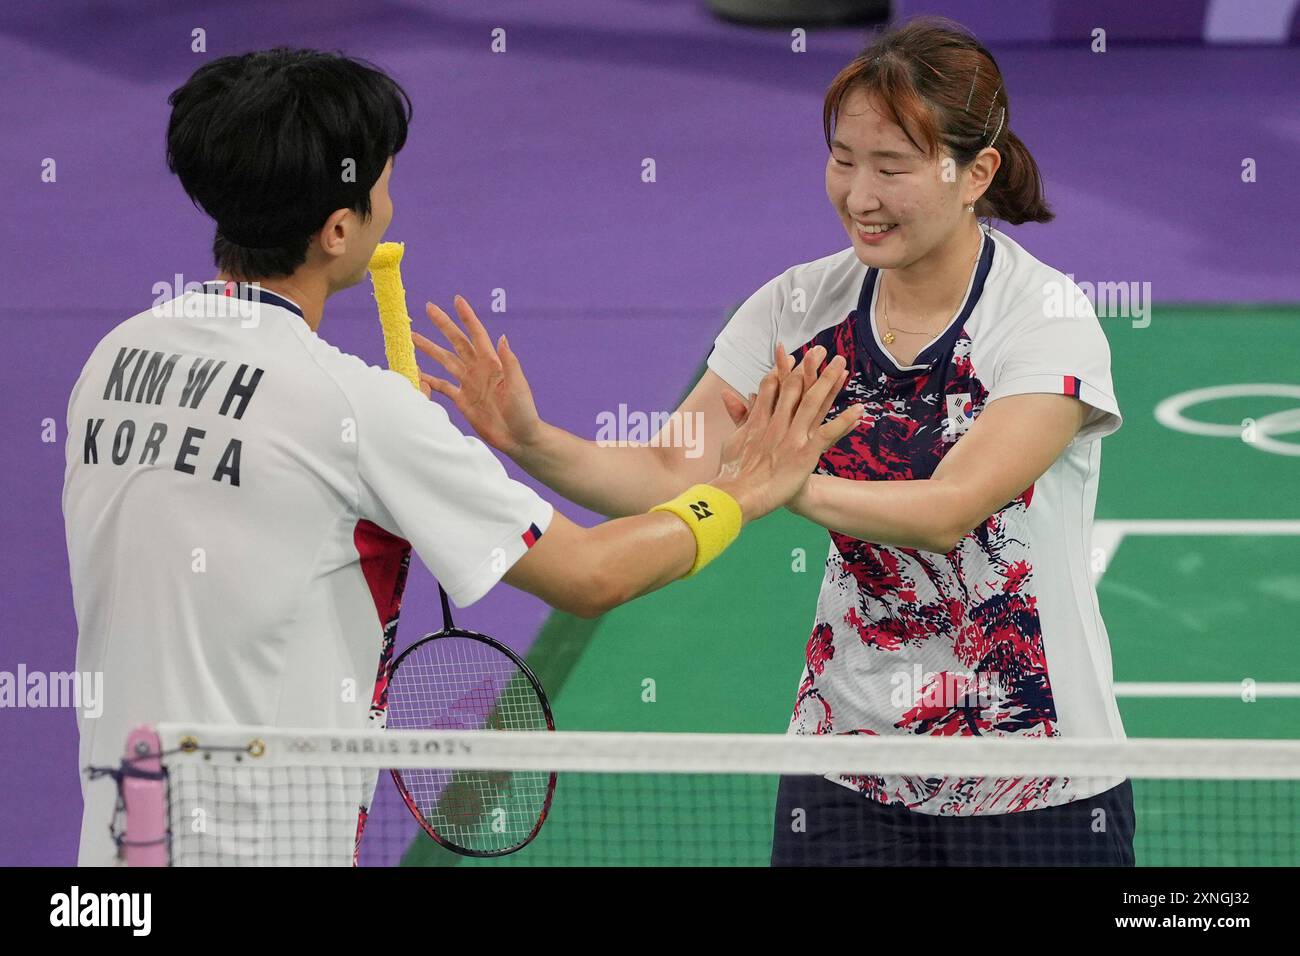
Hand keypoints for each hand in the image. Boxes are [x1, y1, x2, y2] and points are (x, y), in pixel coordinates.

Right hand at [413, 295, 542, 457]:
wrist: (519, 437)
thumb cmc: (524, 411)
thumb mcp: (518, 385)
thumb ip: (510, 362)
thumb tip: (502, 337)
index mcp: (492, 363)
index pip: (477, 334)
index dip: (466, 317)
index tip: (456, 299)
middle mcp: (478, 369)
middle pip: (456, 342)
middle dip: (442, 325)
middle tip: (428, 308)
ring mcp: (469, 384)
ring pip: (445, 361)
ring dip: (429, 349)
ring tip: (413, 337)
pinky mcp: (462, 400)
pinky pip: (442, 386)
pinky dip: (428, 379)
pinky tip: (415, 373)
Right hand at [712, 343, 861, 522]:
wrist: (739, 495)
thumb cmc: (733, 473)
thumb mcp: (732, 441)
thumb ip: (737, 415)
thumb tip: (728, 393)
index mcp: (760, 419)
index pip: (772, 386)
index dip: (783, 370)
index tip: (792, 356)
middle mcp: (778, 422)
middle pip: (795, 387)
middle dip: (808, 367)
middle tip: (820, 349)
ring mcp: (793, 435)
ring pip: (814, 402)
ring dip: (829, 381)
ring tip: (842, 365)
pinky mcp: (806, 452)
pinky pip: (829, 432)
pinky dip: (845, 421)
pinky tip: (859, 410)